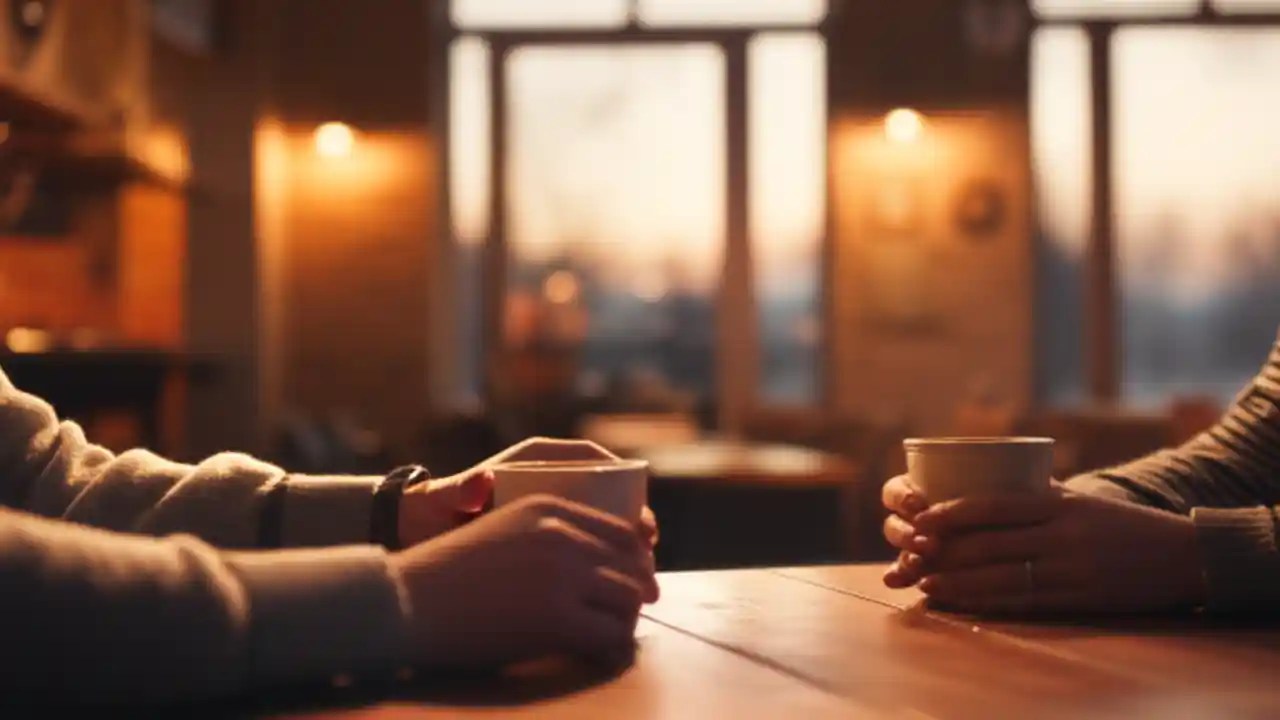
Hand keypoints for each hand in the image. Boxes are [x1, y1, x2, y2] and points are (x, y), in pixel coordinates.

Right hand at [390, 494, 656, 667]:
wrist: (406, 601)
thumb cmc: (446, 574)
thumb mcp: (503, 532)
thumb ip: (547, 538)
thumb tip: (591, 563)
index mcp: (548, 506)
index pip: (620, 530)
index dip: (634, 561)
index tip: (633, 583)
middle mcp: (562, 534)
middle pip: (632, 564)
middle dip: (635, 593)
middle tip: (624, 617)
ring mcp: (562, 574)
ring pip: (628, 598)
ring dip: (625, 620)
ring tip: (610, 637)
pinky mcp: (557, 617)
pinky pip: (611, 634)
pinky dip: (612, 647)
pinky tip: (599, 654)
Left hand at [400, 438, 660, 556]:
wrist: (422, 530)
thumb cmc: (440, 507)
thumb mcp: (452, 498)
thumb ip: (464, 491)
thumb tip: (478, 484)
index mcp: (535, 458)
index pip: (590, 458)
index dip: (621, 478)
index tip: (636, 505)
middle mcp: (551, 476)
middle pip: (606, 490)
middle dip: (631, 517)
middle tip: (647, 546)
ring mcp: (555, 503)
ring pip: (603, 517)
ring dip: (624, 541)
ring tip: (639, 567)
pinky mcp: (554, 530)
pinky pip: (588, 538)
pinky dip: (605, 555)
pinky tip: (615, 581)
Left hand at [880, 477, 1207, 613]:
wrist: (1184, 556)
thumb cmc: (1123, 524)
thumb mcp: (1082, 501)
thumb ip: (1038, 496)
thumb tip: (986, 486)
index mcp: (1060, 504)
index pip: (994, 506)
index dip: (952, 514)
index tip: (919, 518)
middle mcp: (1062, 535)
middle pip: (990, 544)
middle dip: (945, 551)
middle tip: (910, 553)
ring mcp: (1071, 570)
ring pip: (1001, 577)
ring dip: (958, 581)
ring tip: (925, 582)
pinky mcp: (1078, 599)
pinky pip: (1023, 602)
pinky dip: (987, 602)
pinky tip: (962, 601)